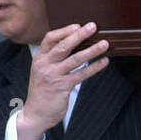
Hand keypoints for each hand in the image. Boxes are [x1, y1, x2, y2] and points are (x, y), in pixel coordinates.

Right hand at [18, 23, 109, 139]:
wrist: (35, 114)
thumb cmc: (42, 91)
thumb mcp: (42, 71)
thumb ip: (54, 58)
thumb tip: (75, 44)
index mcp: (39, 58)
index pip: (49, 39)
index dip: (64, 31)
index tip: (77, 25)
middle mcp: (45, 65)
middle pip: (63, 46)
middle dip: (79, 35)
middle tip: (93, 27)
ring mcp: (53, 76)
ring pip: (75, 59)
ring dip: (92, 50)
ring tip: (104, 44)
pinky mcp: (62, 87)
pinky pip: (81, 74)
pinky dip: (94, 67)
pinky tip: (104, 62)